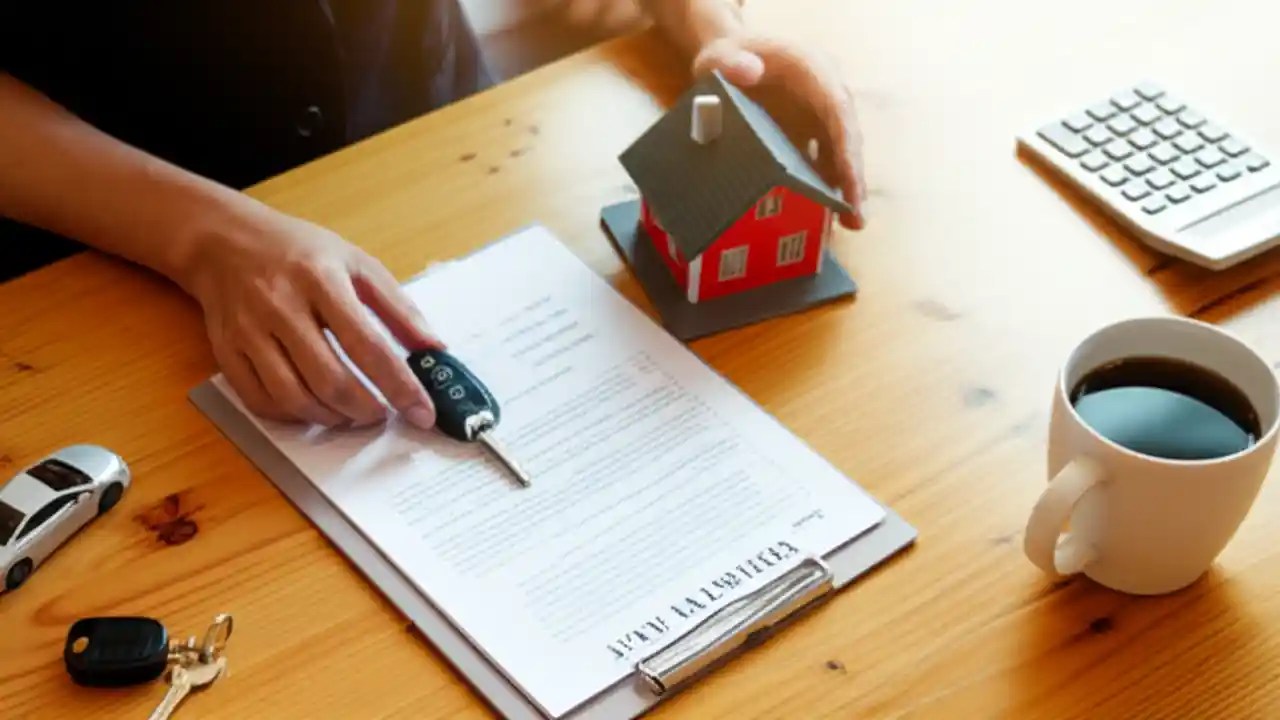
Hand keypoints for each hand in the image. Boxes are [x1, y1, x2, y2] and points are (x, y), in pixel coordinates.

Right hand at [183, 208, 441, 429]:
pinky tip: (314, 408)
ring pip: (294, 397)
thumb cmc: (300, 252)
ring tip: (353, 413)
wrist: (223, 240)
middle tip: (384, 413)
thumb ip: (399, 308)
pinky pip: (261, 401)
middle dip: (366, 409)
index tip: (423, 413)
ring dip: (333, 418)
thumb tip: (435, 349)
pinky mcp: (226, 351)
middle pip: (330, 380)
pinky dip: (293, 416)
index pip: (368, 345)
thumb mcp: (357, 263)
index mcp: (322, 279)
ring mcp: (249, 331)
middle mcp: (282, 306)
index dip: (400, 386)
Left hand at [692, 36, 866, 228]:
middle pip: (846, 137)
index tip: (850, 179)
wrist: (727, 62)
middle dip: (852, 178)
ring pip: (838, 154)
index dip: (846, 145)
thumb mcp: (720, 56)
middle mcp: (825, 94)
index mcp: (813, 70)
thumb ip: (730, 61)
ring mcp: (819, 117)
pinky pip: (820, 163)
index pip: (837, 108)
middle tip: (856, 219)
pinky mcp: (808, 136)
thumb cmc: (726, 58)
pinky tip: (817, 218)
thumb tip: (750, 72)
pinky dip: (820, 189)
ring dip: (842, 190)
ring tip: (846, 226)